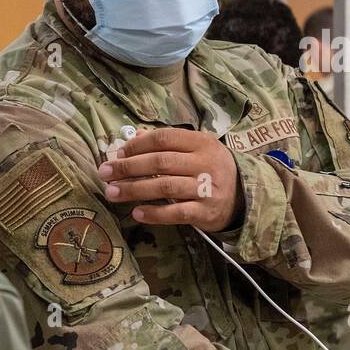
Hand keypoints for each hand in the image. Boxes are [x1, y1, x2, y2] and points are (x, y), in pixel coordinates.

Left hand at [98, 127, 243, 231]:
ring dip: (134, 189)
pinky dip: (154, 214)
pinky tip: (136, 213)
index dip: (138, 145)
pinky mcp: (206, 212)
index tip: (118, 153)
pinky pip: (176, 213)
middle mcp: (206, 163)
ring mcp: (207, 189)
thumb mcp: (196, 150)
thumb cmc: (211, 170)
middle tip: (105, 173)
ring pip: (165, 187)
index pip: (165, 138)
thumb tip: (135, 135)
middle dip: (128, 167)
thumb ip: (168, 143)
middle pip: (160, 162)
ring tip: (112, 192)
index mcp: (202, 143)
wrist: (245, 198)